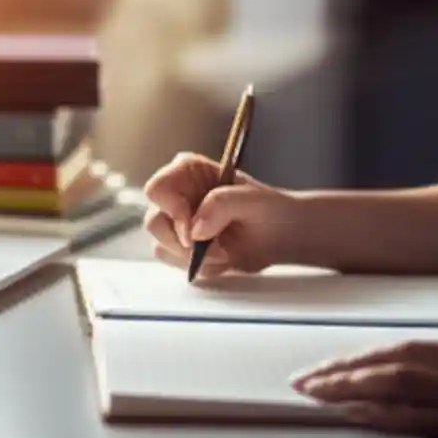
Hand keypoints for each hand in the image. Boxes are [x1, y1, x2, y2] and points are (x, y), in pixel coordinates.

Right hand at [142, 152, 303, 278]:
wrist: (282, 237)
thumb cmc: (271, 210)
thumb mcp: (252, 200)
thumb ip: (221, 204)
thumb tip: (195, 228)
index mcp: (188, 171)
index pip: (158, 189)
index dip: (172, 212)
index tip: (194, 233)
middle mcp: (176, 194)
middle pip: (154, 222)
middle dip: (185, 243)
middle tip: (217, 248)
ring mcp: (175, 222)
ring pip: (161, 245)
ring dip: (194, 257)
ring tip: (225, 253)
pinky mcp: (180, 245)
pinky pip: (173, 261)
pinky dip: (198, 266)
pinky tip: (220, 259)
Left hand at [291, 340, 437, 437]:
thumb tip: (409, 388)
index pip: (407, 346)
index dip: (361, 355)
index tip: (326, 366)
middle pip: (397, 357)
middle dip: (346, 366)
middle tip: (306, 379)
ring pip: (404, 381)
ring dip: (353, 387)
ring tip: (317, 395)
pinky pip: (425, 417)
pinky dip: (384, 415)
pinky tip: (355, 416)